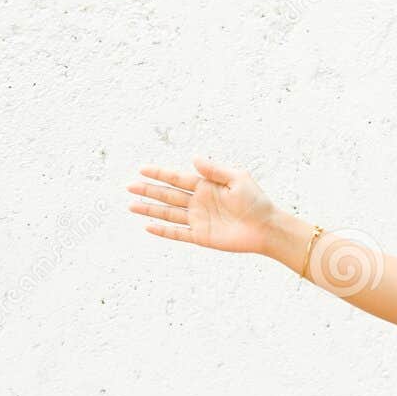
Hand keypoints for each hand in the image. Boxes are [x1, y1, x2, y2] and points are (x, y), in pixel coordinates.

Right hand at [126, 157, 280, 254]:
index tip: (142, 169)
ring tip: (131, 205)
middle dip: (149, 190)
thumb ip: (215, 170)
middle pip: (168, 195)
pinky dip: (163, 231)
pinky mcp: (201, 236)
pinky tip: (148, 226)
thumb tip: (193, 159)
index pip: (177, 178)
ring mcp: (199, 219)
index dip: (160, 174)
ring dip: (150, 209)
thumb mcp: (238, 179)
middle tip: (129, 186)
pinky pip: (178, 233)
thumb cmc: (256, 202)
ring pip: (168, 213)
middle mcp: (199, 202)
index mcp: (206, 186)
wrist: (267, 228)